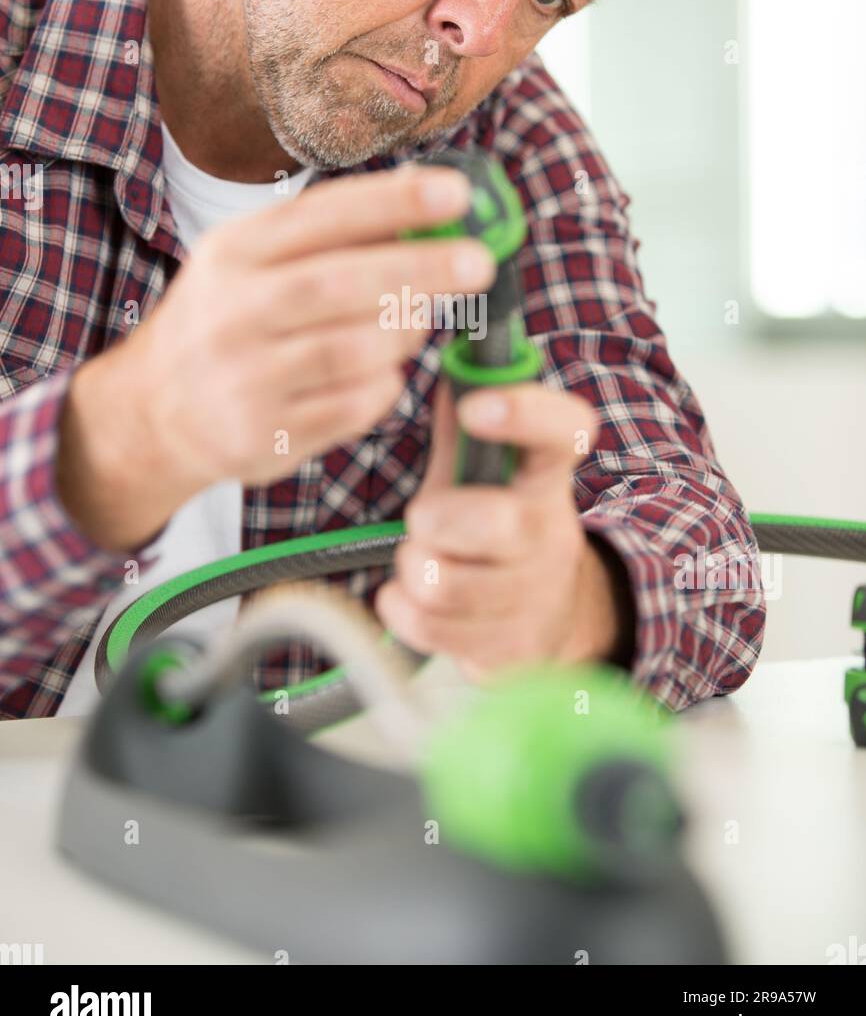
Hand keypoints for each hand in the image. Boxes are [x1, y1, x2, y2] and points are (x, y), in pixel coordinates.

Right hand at [56, 165, 495, 550]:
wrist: (155, 409)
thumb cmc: (232, 318)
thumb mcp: (254, 260)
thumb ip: (331, 234)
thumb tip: (430, 200)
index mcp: (235, 251)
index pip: (323, 216)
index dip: (395, 202)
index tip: (458, 194)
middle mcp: (232, 311)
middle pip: (339, 285)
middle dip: (419, 270)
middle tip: (478, 263)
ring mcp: (244, 378)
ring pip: (352, 351)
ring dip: (405, 333)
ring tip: (424, 319)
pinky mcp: (262, 435)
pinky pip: (351, 408)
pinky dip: (384, 386)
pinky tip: (387, 371)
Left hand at [375, 379, 630, 681]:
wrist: (547, 618)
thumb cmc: (497, 530)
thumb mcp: (484, 474)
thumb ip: (461, 426)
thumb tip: (448, 365)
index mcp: (544, 478)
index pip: (563, 433)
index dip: (525, 413)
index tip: (478, 407)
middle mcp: (548, 534)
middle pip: (497, 522)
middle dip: (438, 520)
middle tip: (427, 521)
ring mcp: (532, 596)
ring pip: (446, 582)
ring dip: (414, 568)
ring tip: (423, 561)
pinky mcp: (508, 650)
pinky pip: (429, 627)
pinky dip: (402, 610)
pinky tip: (411, 599)